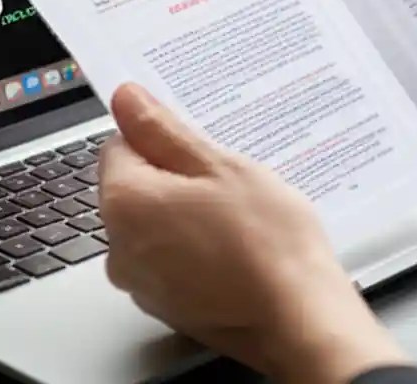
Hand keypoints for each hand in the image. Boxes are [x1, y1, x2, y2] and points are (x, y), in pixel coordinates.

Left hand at [98, 84, 407, 383]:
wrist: (298, 316)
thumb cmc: (267, 242)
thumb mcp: (220, 167)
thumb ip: (164, 131)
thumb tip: (127, 99)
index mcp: (124, 202)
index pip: (119, 145)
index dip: (163, 139)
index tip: (199, 147)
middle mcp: (118, 247)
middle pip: (135, 188)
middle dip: (176, 179)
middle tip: (228, 183)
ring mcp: (141, 283)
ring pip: (155, 226)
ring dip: (186, 214)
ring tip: (237, 218)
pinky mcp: (165, 305)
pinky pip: (170, 260)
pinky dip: (194, 249)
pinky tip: (234, 248)